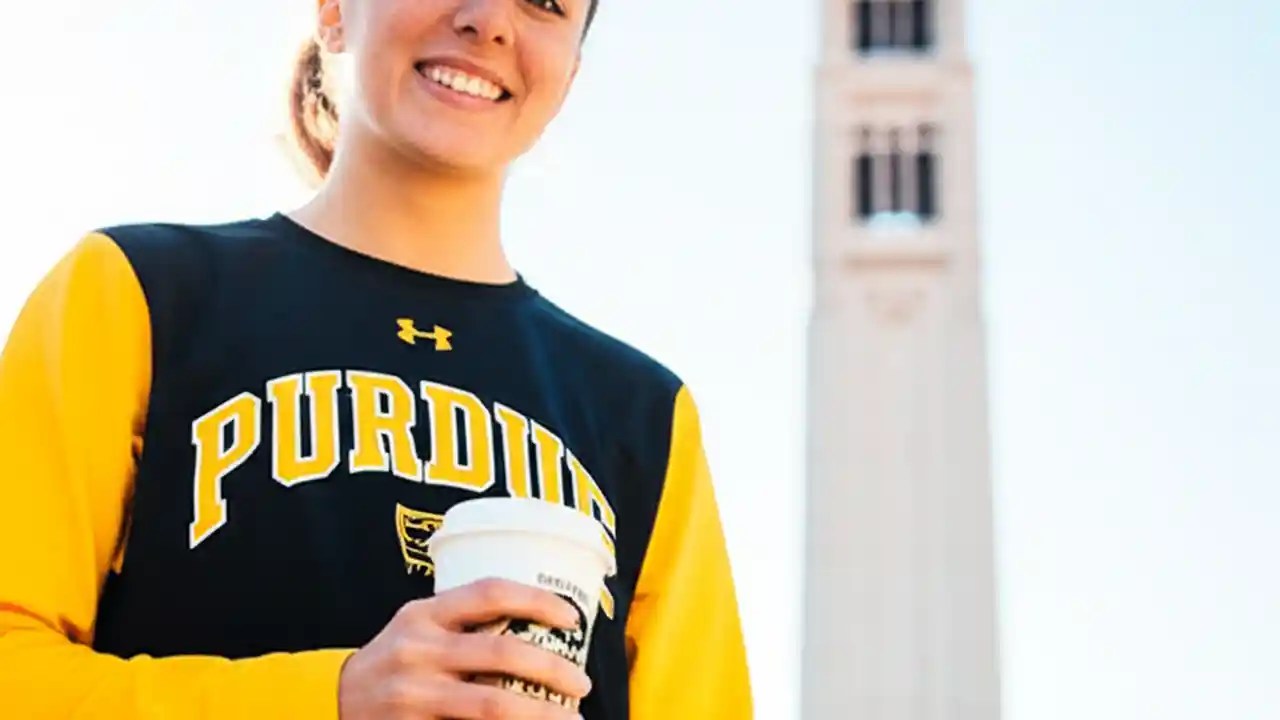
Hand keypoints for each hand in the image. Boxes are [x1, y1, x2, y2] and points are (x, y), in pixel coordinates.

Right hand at [338, 578, 589, 718]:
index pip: (491, 593)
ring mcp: (413, 694)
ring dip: (541, 714)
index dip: (539, 601)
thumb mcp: (416, 627)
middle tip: (582, 684)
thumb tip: (537, 625)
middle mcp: (417, 650)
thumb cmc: (393, 660)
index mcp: (424, 614)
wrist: (333, 702)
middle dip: (553, 669)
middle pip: (502, 653)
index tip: (573, 618)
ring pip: (493, 703)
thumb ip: (463, 622)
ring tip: (571, 719)